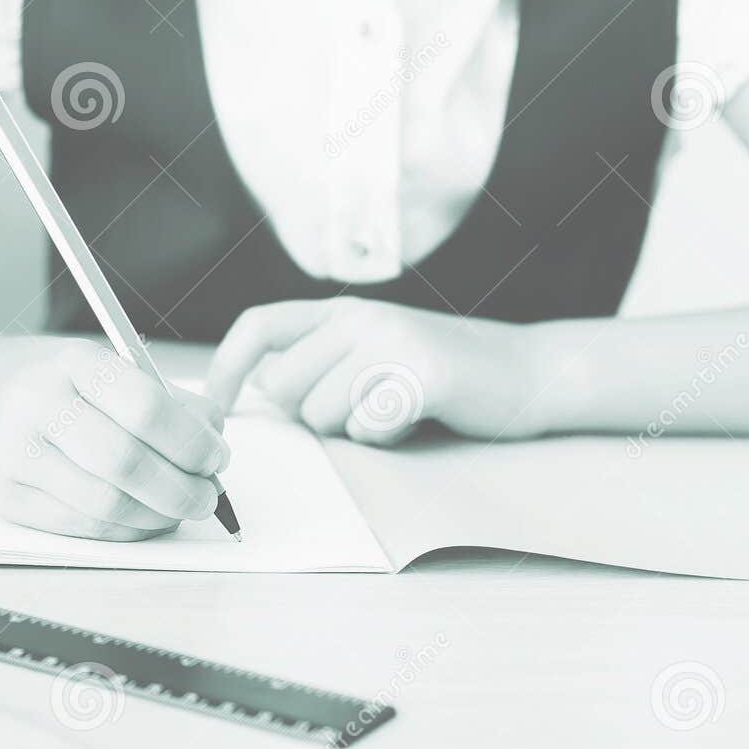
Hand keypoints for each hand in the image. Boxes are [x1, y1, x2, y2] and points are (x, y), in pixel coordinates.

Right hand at [0, 336, 228, 540]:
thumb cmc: (53, 384)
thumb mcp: (106, 368)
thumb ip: (168, 400)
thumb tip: (213, 443)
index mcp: (73, 362)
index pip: (145, 407)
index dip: (192, 442)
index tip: (216, 458)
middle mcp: (38, 405)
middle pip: (126, 463)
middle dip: (181, 489)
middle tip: (207, 496)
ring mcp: (17, 456)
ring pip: (106, 504)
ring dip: (158, 516)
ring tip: (180, 508)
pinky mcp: (9, 500)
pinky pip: (84, 527)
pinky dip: (127, 530)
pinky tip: (145, 519)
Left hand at [207, 298, 551, 443]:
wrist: (530, 372)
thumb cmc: (445, 378)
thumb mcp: (375, 358)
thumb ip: (323, 365)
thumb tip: (262, 392)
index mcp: (343, 311)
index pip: (259, 327)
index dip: (227, 369)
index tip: (217, 409)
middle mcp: (361, 316)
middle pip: (285, 386)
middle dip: (311, 417)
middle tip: (359, 413)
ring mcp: (392, 340)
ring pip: (322, 412)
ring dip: (352, 431)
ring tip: (394, 413)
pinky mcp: (421, 372)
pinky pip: (368, 426)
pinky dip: (386, 437)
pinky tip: (414, 419)